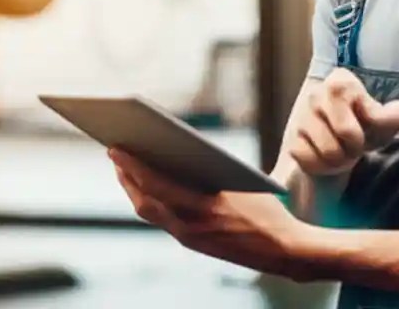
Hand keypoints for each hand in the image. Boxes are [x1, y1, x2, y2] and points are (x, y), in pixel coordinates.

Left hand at [110, 148, 321, 281]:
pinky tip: (148, 187)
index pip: (156, 184)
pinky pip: (162, 219)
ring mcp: (190, 237)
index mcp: (204, 207)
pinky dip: (151, 200)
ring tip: (126, 168)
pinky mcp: (193, 243)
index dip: (132, 166)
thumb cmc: (268, 210)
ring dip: (134, 189)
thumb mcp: (240, 182)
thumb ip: (209, 172)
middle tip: (114, 153)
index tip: (115, 148)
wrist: (283, 250)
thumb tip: (180, 152)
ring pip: (150, 212)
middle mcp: (191, 226)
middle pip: (145, 201)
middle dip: (126, 177)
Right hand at [289, 67, 398, 175]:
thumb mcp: (381, 124)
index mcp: (341, 81)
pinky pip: (312, 162)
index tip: (368, 125)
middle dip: (355, 146)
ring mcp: (301, 117)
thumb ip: (393, 116)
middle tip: (354, 144)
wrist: (330, 150)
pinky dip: (322, 167)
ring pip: (330, 151)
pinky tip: (324, 159)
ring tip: (340, 152)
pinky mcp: (292, 141)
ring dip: (339, 160)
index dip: (371, 126)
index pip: (367, 111)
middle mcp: (317, 93)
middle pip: (347, 132)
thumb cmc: (358, 130)